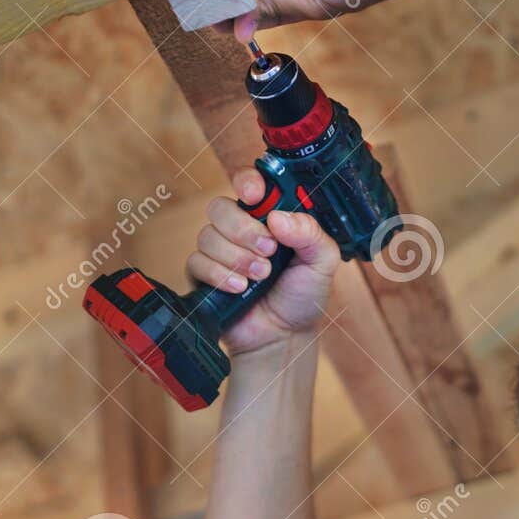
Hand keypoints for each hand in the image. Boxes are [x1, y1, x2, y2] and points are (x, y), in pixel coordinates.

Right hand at [186, 170, 338, 355]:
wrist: (284, 336)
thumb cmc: (302, 296)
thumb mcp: (322, 262)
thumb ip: (310, 233)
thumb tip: (279, 217)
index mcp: (269, 217)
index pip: (249, 184)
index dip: (247, 182)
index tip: (254, 196)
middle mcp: (241, 229)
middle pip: (220, 207)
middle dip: (244, 230)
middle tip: (269, 251)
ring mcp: (220, 251)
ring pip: (208, 236)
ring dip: (237, 258)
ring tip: (260, 277)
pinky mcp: (204, 274)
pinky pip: (197, 262)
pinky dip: (220, 275)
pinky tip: (240, 288)